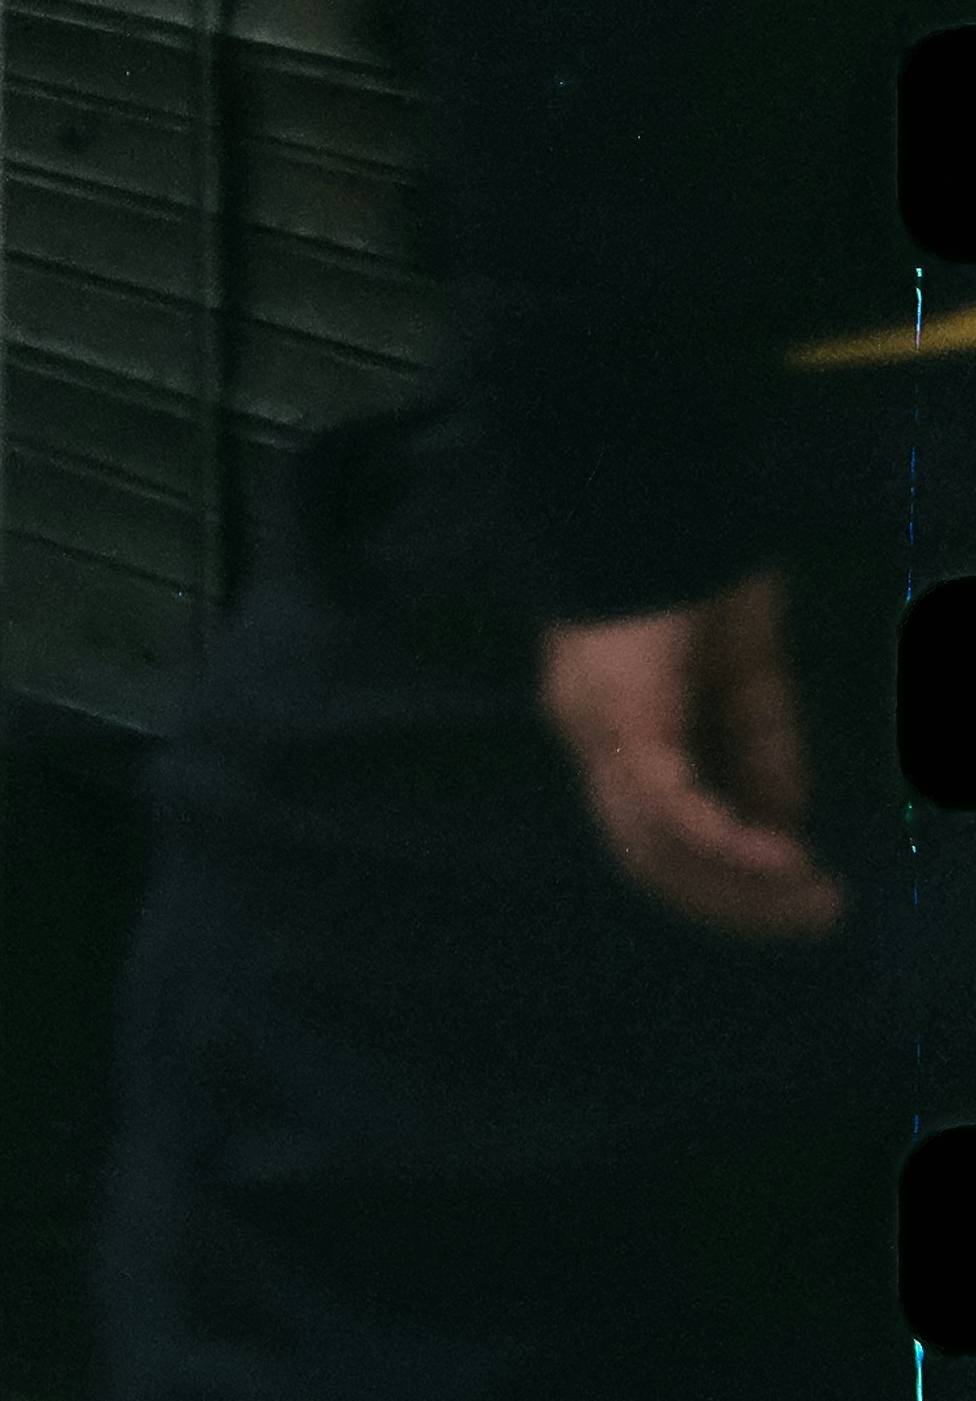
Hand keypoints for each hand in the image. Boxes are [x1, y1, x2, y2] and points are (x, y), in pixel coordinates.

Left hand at [540, 576, 844, 944]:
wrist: (655, 485)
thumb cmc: (694, 567)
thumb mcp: (743, 676)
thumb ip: (758, 748)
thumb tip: (783, 828)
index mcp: (606, 724)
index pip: (647, 834)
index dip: (721, 883)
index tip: (797, 896)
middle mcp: (586, 732)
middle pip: (645, 858)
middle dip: (734, 904)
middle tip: (814, 915)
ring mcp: (594, 725)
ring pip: (651, 848)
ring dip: (738, 890)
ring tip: (810, 898)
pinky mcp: (620, 712)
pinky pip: (667, 806)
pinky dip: (728, 845)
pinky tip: (782, 857)